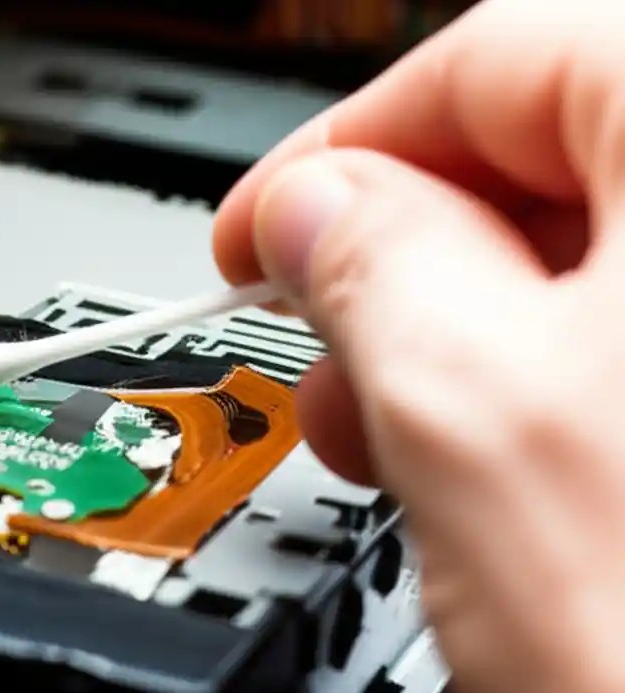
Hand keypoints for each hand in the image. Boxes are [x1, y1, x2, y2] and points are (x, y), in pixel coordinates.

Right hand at [213, 1, 624, 692]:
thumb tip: (315, 211)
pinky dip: (563, 389)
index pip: (497, 60)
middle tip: (323, 359)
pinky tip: (512, 472)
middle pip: (560, 158)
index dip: (344, 149)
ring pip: (609, 263)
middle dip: (406, 258)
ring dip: (474, 339)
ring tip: (405, 446)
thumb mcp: (480, 418)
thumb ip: (370, 266)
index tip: (262, 233)